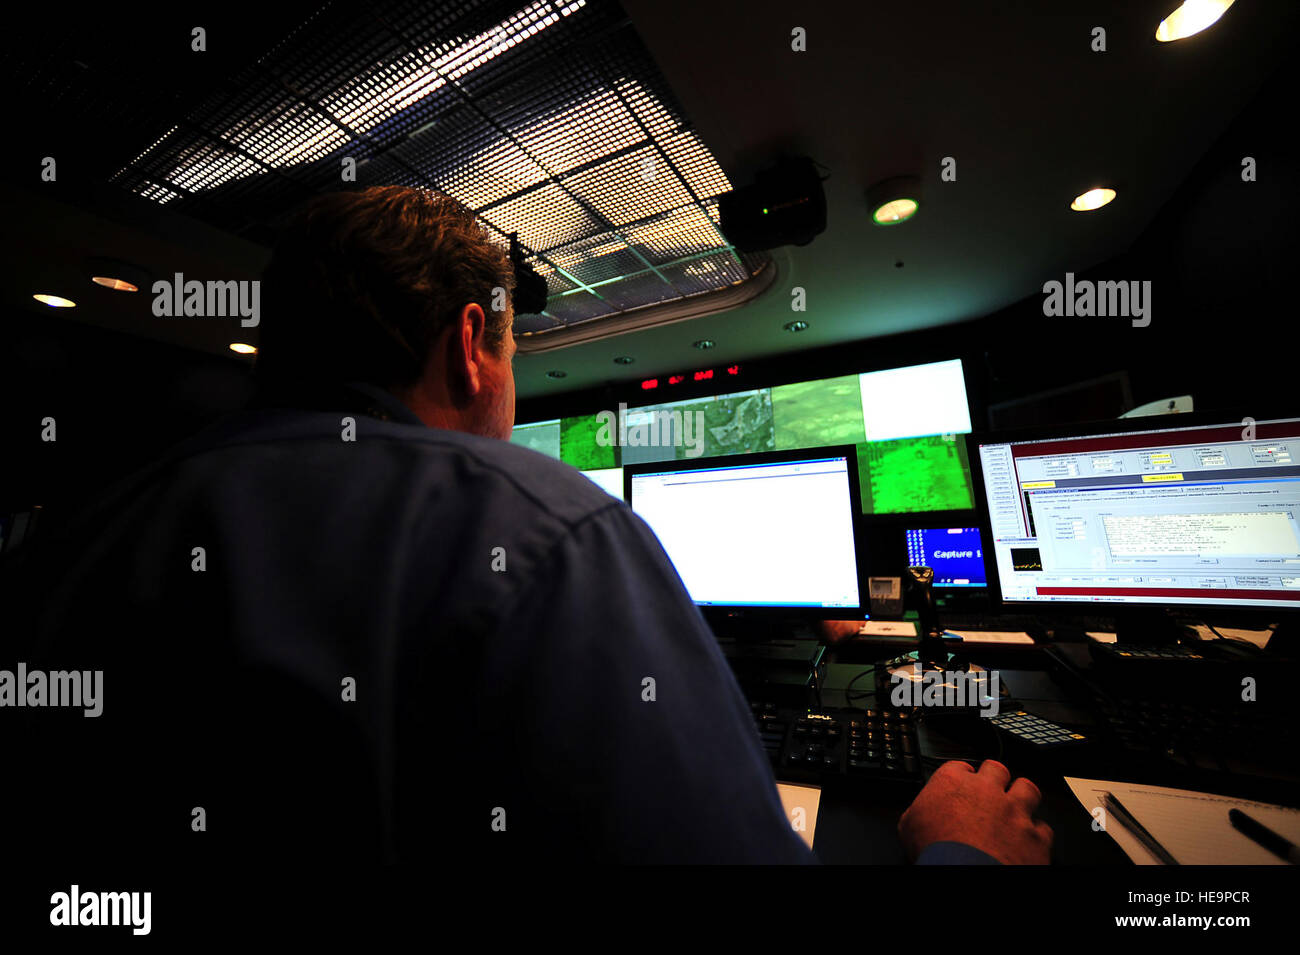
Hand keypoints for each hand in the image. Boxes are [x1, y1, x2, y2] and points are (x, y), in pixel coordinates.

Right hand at [898, 759, 1052, 864]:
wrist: (965, 871)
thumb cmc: (936, 850)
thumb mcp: (909, 826)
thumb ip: (918, 811)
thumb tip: (916, 815)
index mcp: (953, 783)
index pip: (958, 766)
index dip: (960, 776)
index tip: (960, 785)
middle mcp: (987, 790)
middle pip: (996, 769)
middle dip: (995, 778)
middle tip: (990, 792)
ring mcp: (1015, 810)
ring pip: (1027, 788)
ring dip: (1022, 797)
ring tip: (1015, 808)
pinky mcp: (1035, 835)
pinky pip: (1043, 827)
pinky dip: (1035, 833)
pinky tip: (1027, 840)